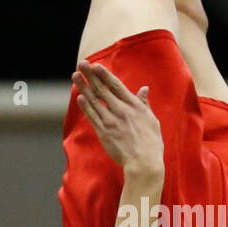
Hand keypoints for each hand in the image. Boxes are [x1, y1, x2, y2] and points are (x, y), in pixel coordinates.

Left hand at [73, 60, 163, 181]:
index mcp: (134, 106)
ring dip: (84, 87)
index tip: (96, 65)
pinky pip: (92, 117)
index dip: (105, 75)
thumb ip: (144, 103)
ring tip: (75, 75)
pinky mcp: (104, 133)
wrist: (144, 163)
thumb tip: (144, 89)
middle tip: (81, 63)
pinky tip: (79, 96)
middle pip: (103, 90)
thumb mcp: (152, 120)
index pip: (116, 86)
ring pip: (94, 100)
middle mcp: (121, 111)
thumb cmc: (151, 143)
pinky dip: (85, 106)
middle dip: (91, 75)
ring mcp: (111, 122)